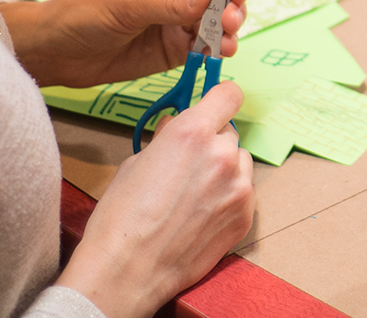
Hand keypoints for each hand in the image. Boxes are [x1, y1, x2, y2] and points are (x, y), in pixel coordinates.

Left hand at [0, 0, 250, 88]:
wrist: (57, 51)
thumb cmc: (83, 13)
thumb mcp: (128, 5)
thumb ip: (172, 4)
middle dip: (233, 3)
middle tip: (228, 21)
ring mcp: (180, 16)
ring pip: (220, 18)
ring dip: (229, 27)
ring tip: (225, 41)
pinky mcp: (176, 45)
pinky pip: (206, 44)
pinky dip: (217, 48)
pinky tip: (218, 53)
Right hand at [58, 79, 255, 317]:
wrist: (127, 270)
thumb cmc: (122, 217)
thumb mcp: (136, 162)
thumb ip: (166, 139)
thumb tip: (175, 128)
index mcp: (192, 132)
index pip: (229, 94)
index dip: (221, 98)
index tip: (217, 104)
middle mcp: (222, 154)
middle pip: (229, 133)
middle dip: (212, 142)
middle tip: (189, 164)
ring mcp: (238, 187)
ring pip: (239, 163)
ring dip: (223, 170)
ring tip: (194, 194)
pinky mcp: (244, 216)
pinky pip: (243, 193)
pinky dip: (227, 197)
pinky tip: (201, 214)